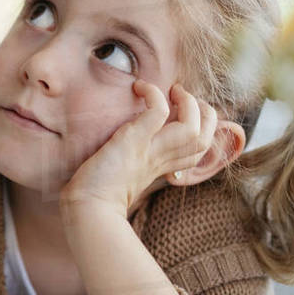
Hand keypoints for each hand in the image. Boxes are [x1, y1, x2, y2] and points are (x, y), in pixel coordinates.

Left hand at [60, 80, 217, 219]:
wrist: (87, 208)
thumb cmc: (95, 195)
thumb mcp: (123, 176)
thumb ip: (133, 163)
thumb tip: (124, 151)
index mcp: (160, 168)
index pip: (197, 151)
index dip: (202, 130)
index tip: (185, 115)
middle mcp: (161, 159)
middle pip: (204, 139)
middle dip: (207, 115)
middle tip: (185, 97)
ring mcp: (150, 149)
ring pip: (193, 127)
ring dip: (189, 102)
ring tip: (174, 90)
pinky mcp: (135, 140)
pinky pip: (158, 112)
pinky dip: (155, 94)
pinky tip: (140, 87)